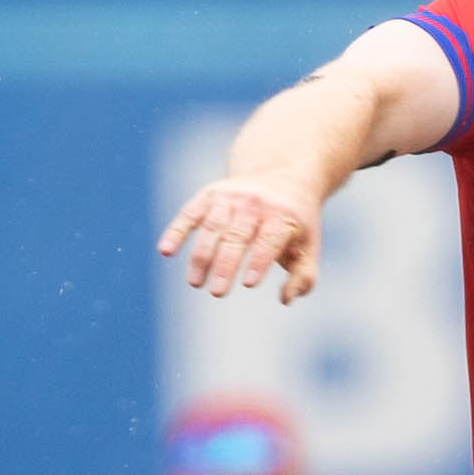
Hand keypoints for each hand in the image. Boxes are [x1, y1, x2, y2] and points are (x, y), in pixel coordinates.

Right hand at [158, 175, 323, 301]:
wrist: (280, 175)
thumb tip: (285, 299)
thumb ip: (304, 277)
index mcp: (282, 215)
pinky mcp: (208, 196)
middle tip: (217, 293)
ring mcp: (228, 198)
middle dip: (225, 265)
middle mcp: (254, 203)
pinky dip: (176, 231)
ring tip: (195, 283)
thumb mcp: (308, 245)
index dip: (260, 260)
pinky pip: (189, 214)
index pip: (269, 239)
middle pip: (236, 236)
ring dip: (201, 256)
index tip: (249, 284)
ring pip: (212, 228)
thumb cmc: (293, 222)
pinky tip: (165, 251)